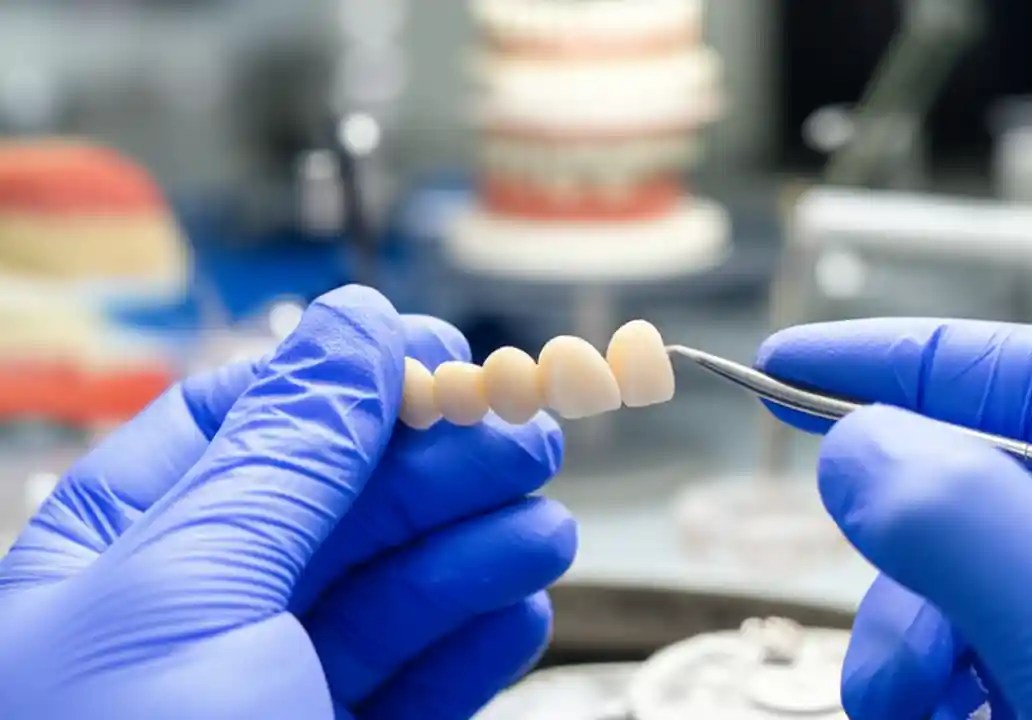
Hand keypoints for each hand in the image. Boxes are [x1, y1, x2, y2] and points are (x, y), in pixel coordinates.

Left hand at [0, 286, 575, 718]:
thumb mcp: (192, 589)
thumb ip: (287, 454)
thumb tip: (356, 326)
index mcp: (124, 547)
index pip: (250, 418)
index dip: (352, 377)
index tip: (443, 357)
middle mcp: (202, 610)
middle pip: (345, 498)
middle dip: (438, 464)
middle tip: (531, 435)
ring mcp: (279, 687)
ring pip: (396, 588)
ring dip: (476, 548)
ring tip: (544, 529)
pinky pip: (424, 677)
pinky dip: (477, 642)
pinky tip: (520, 609)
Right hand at [758, 318, 1031, 718]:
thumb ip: (977, 529)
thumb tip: (856, 446)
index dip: (905, 361)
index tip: (786, 366)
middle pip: (975, 501)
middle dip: (907, 574)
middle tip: (899, 673)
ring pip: (952, 599)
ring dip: (908, 657)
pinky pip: (963, 670)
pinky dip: (930, 697)